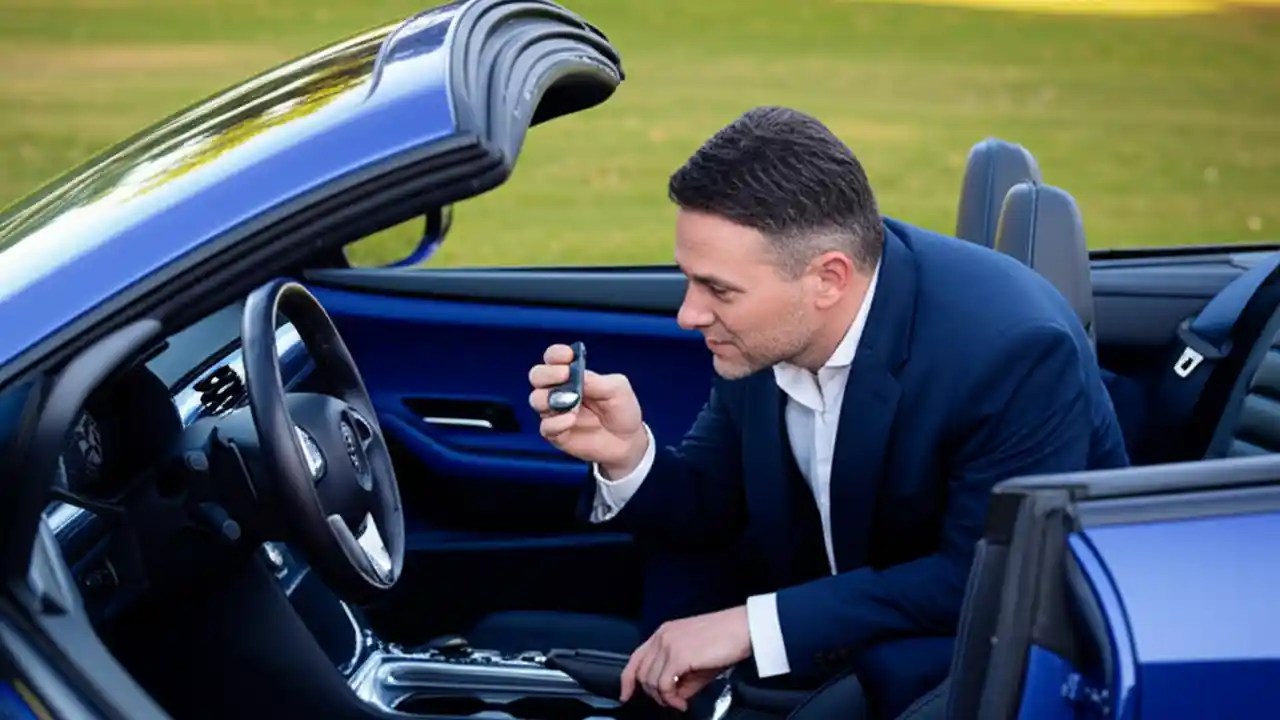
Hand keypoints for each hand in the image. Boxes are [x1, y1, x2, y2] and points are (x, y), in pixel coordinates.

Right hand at [529, 344, 647, 475]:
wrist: (628, 441)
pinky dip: (556, 422)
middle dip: (547, 373)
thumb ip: (596, 381)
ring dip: (550, 398)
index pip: (553, 358)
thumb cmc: (622, 409)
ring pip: (536, 400)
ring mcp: (556, 412)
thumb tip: (575, 375)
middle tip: (565, 376)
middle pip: (537, 376)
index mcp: (572, 374)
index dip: (556, 354)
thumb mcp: (617, 389)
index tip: (568, 356)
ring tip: (573, 402)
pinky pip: (545, 427)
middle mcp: (559, 390)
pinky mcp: (557, 434)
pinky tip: (571, 420)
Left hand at [620, 606, 751, 710]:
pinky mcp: (677, 655)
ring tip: (681, 702)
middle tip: (673, 702)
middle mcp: (661, 636)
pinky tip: (683, 701)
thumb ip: (681, 678)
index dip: (627, 680)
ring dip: (665, 698)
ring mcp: (668, 644)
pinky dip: (671, 698)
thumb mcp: (697, 662)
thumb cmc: (725, 641)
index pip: (636, 658)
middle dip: (654, 694)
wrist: (743, 629)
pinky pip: (663, 685)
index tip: (626, 695)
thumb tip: (673, 697)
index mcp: (663, 633)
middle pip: (642, 673)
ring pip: (651, 681)